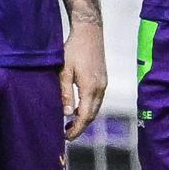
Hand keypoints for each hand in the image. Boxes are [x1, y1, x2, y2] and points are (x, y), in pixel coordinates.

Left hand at [60, 18, 106, 140]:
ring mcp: (103, 84)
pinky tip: (78, 108)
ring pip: (95, 108)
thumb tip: (68, 113)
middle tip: (66, 134)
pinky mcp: (103, 79)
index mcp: (90, 88)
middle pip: (92, 115)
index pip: (85, 116)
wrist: (89, 32)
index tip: (66, 137)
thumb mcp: (64, 71)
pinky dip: (88, 108)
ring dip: (84, 118)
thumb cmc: (74, 49)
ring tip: (70, 124)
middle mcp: (100, 88)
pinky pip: (96, 100)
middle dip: (80, 127)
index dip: (76, 129)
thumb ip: (66, 92)